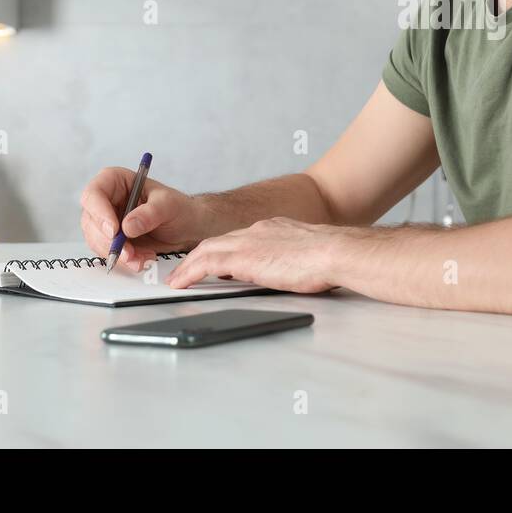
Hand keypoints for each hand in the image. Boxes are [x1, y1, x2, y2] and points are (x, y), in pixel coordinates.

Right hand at [79, 167, 212, 271]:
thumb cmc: (179, 208)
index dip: (99, 212)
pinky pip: (108, 253)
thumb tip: (127, 226)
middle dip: (109, 241)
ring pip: (97, 241)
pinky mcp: (112, 241)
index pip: (94, 193)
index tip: (114, 230)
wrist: (188, 227)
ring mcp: (106, 222)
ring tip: (142, 258)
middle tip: (128, 253)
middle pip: (91, 221)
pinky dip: (124, 261)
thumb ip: (150, 213)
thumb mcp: (169, 205)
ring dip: (117, 254)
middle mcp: (106, 200)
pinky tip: (141, 261)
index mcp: (116, 181)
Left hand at [165, 217, 340, 293]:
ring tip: (177, 279)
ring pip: (206, 250)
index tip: (214, 262)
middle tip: (185, 270)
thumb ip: (290, 259)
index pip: (239, 239)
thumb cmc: (331, 257)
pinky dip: (189, 273)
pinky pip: (205, 264)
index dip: (223, 251)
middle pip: (218, 242)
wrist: (334, 251)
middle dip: (198, 256)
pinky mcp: (242, 258)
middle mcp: (257, 230)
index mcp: (273, 229)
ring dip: (188, 265)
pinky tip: (180, 284)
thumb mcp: (307, 255)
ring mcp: (248, 242)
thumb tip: (287, 272)